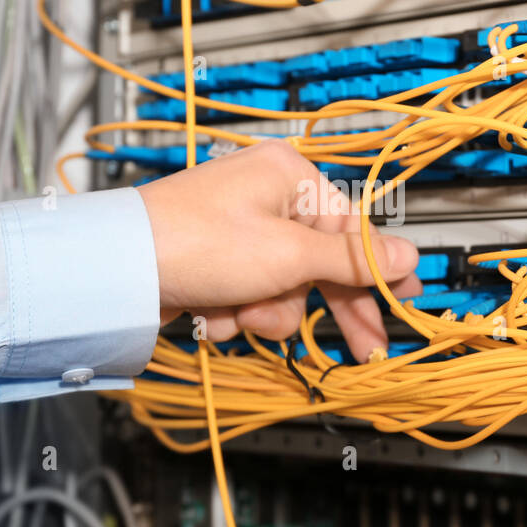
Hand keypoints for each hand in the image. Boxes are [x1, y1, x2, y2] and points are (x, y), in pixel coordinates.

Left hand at [137, 139, 420, 361]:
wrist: (117, 270)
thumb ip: (353, 260)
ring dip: (262, 312)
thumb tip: (410, 255)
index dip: (380, 270)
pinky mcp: (212, 261)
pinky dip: (230, 313)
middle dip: (317, 304)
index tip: (405, 300)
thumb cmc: (199, 244)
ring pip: (281, 289)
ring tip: (236, 310)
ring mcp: (235, 232)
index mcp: (289, 178)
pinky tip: (206, 311)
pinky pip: (244, 296)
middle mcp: (264, 198)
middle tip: (363, 348)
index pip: (353, 229)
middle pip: (318, 263)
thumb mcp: (290, 255)